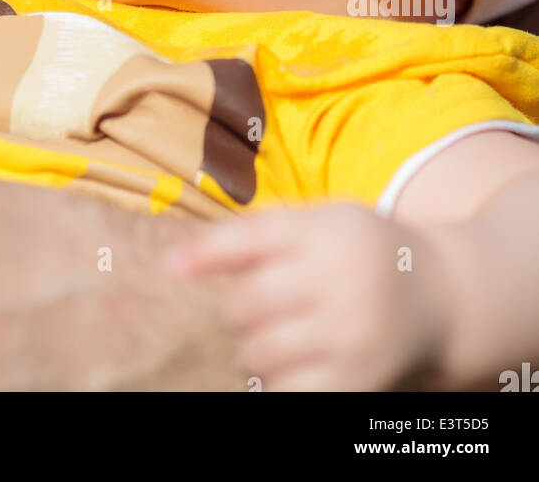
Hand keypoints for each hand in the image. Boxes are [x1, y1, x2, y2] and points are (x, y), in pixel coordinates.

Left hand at [171, 202, 455, 390]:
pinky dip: (275, 381)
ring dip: (250, 346)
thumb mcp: (322, 219)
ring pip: (260, 352)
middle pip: (247, 303)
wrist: (438, 296)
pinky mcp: (358, 381)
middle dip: (236, 307)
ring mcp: (351, 335)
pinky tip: (289, 363)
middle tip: (252, 306)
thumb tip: (181, 260)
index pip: (252, 240)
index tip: (172, 268)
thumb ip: (261, 230)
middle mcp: (341, 281)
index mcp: (326, 231)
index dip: (207, 254)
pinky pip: (288, 392)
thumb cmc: (358, 251)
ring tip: (270, 334)